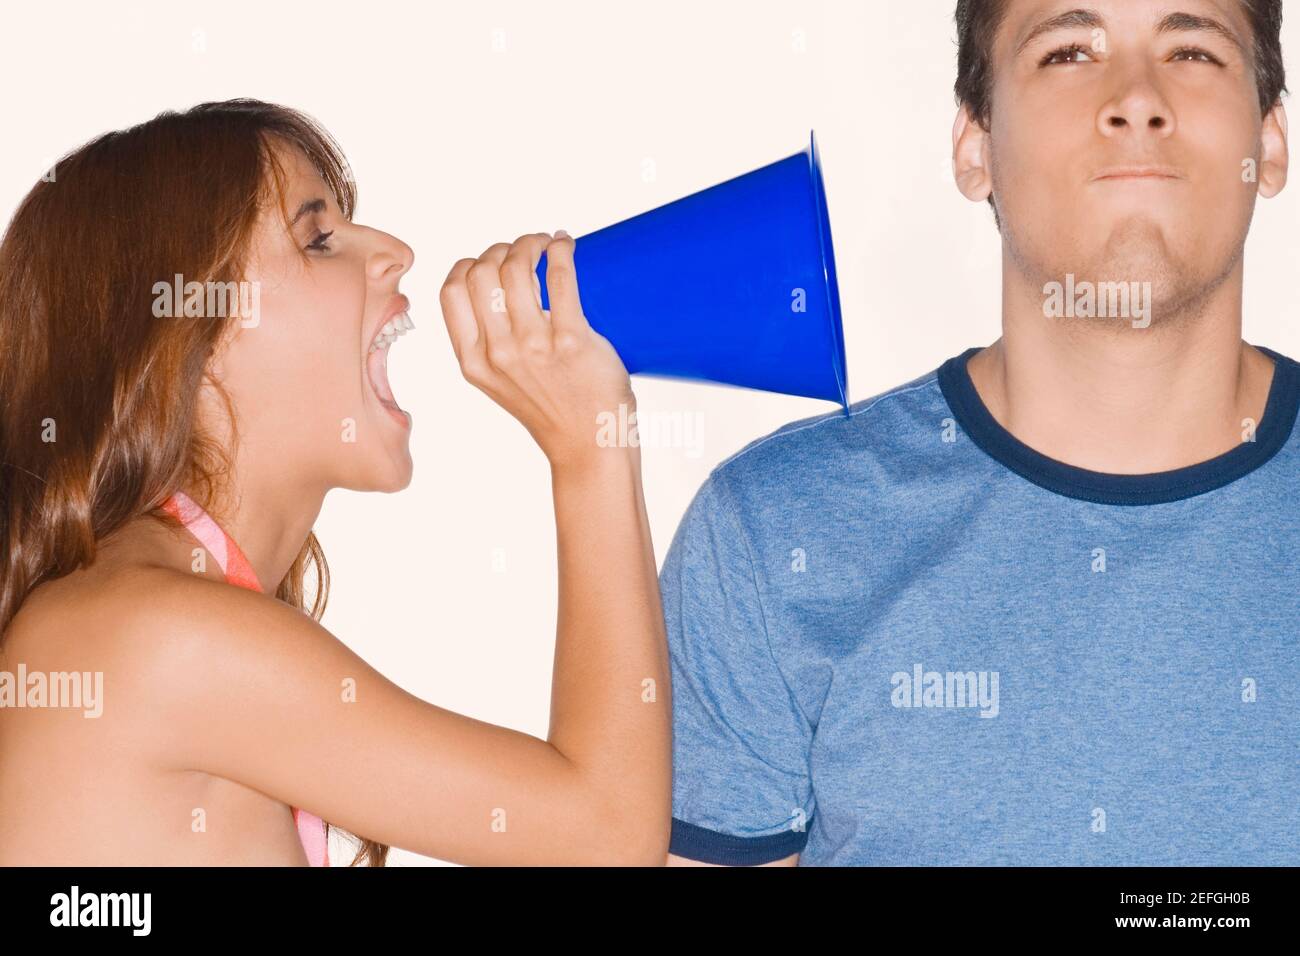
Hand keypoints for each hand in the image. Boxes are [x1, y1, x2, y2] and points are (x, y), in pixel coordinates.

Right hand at [439, 232, 634, 469]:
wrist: (588, 446)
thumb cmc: (551, 408)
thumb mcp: (501, 381)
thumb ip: (492, 342)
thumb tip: (508, 282)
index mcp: (473, 361)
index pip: (451, 291)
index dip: (470, 264)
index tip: (493, 261)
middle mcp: (498, 352)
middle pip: (482, 271)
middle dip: (502, 248)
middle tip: (526, 249)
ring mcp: (534, 346)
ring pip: (516, 268)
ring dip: (531, 242)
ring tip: (546, 242)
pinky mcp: (572, 339)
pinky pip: (560, 277)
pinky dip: (561, 250)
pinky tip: (564, 245)